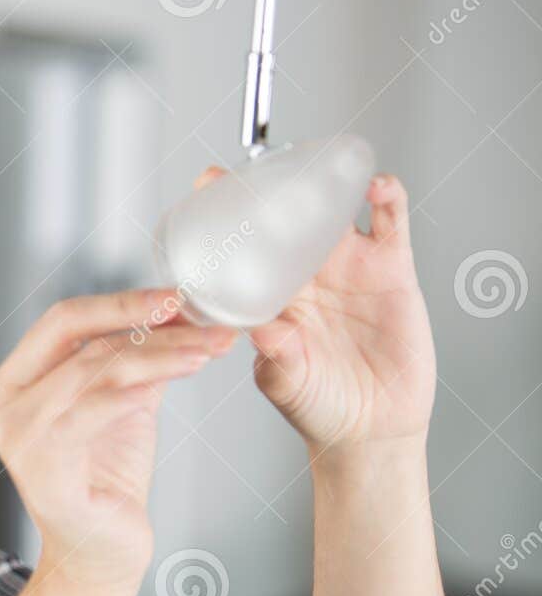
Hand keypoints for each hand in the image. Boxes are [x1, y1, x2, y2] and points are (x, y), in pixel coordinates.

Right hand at [0, 289, 236, 585]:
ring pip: (94, 370)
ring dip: (160, 353)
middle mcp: (5, 408)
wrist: (104, 550)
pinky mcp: (42, 470)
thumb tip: (174, 306)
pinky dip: (136, 389)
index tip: (174, 295)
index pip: (61, 321)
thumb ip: (133, 355)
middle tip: (199, 316)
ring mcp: (18, 440)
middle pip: (77, 340)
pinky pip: (93, 413)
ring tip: (207, 348)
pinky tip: (180, 373)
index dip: (120, 302)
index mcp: (13, 383)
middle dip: (143, 322)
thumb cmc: (106, 479)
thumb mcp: (121, 401)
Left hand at [193, 166, 436, 458]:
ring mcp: (348, 268)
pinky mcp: (390, 270)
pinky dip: (387, 199)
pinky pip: (390, 225)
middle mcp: (306, 276)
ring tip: (313, 166)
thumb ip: (275, 357)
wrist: (371, 429)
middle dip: (265, 189)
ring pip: (335, 211)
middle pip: (284, 218)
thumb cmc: (318, 407)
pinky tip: (376, 186)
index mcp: (270, 296)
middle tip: (246, 167)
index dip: (223, 219)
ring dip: (325, 184)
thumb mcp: (285, 384)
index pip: (242, 248)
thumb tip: (260, 331)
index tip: (204, 193)